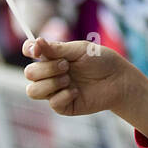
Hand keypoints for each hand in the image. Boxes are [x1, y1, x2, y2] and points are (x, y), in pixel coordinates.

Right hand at [23, 37, 147, 135]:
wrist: (118, 80)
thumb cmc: (100, 61)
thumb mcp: (80, 50)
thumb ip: (57, 48)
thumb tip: (36, 42)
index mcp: (53, 56)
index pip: (31, 51)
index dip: (29, 50)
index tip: (36, 50)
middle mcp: (50, 73)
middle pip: (29, 73)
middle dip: (46, 69)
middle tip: (66, 65)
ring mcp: (55, 90)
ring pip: (33, 91)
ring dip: (50, 83)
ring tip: (68, 79)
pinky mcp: (62, 106)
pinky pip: (52, 103)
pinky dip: (63, 95)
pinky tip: (76, 91)